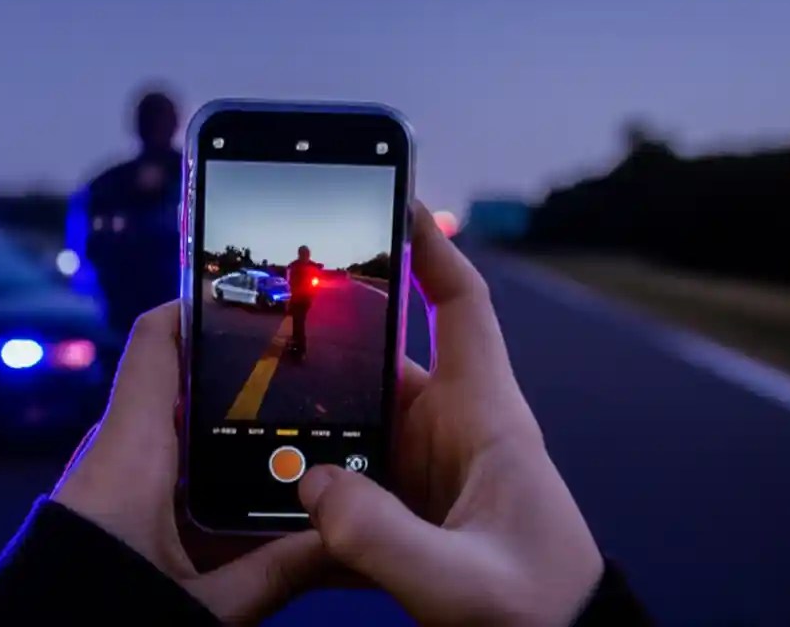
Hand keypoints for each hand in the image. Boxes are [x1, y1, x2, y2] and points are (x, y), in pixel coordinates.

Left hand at [52, 303, 326, 623]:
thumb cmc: (94, 617)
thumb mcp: (202, 604)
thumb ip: (277, 572)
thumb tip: (346, 538)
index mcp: (130, 451)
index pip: (156, 342)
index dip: (198, 304)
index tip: (255, 294)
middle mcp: (117, 452)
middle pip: (184, 388)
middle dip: (245, 383)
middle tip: (310, 381)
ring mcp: (113, 480)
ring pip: (181, 436)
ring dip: (231, 435)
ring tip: (301, 438)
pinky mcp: (113, 510)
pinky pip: (169, 474)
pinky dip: (212, 476)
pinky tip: (257, 501)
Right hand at [297, 202, 603, 625]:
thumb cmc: (544, 616)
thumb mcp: (465, 583)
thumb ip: (382, 538)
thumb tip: (311, 485)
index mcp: (485, 419)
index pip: (461, 308)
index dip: (430, 251)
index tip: (394, 203)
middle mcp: (451, 434)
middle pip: (380, 360)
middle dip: (326, 343)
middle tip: (259, 324)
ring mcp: (425, 474)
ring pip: (353, 425)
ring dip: (308, 426)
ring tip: (246, 417)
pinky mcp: (405, 514)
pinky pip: (348, 482)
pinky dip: (313, 487)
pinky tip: (272, 500)